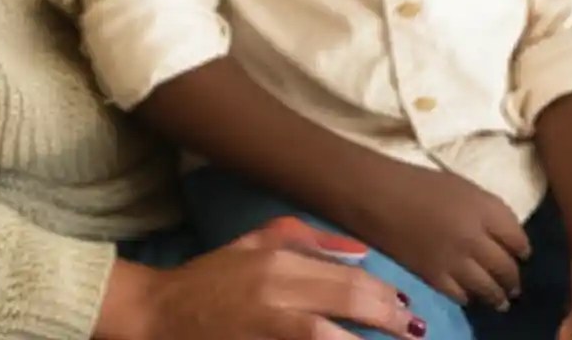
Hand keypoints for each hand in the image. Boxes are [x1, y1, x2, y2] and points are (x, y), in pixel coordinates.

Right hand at [101, 217, 425, 339]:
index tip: (405, 307)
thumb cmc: (210, 277)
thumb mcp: (255, 243)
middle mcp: (273, 295)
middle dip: (387, 320)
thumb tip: (359, 251)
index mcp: (276, 262)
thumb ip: (307, 241)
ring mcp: (262, 330)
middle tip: (414, 331)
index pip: (346, 277)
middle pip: (344, 304)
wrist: (157, 313)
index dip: (383, 295)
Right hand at [346, 161, 531, 309]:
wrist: (375, 194)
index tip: (522, 255)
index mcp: (485, 208)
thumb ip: (485, 210)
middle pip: (507, 267)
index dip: (522, 250)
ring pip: (488, 288)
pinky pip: (461, 295)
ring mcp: (455, 260)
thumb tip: (502, 234)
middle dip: (513, 279)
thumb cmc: (416, 182)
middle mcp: (476, 237)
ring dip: (497, 296)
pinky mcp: (433, 276)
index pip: (518, 239)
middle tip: (514, 286)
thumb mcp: (461, 186)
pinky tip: (469, 296)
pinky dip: (468, 297)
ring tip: (500, 301)